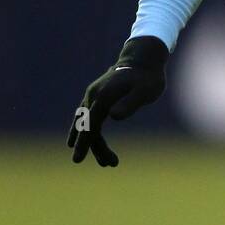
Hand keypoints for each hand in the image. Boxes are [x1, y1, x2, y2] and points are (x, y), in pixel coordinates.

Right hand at [67, 36, 167, 165]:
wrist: (142, 59)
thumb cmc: (148, 78)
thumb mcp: (145, 91)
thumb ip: (131, 103)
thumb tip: (114, 117)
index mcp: (103, 97)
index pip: (90, 125)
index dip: (84, 143)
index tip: (77, 159)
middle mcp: (93, 96)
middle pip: (88, 127)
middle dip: (96, 148)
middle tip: (112, 164)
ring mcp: (92, 95)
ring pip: (86, 124)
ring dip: (93, 143)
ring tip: (108, 162)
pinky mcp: (95, 96)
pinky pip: (85, 117)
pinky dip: (84, 130)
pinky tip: (78, 141)